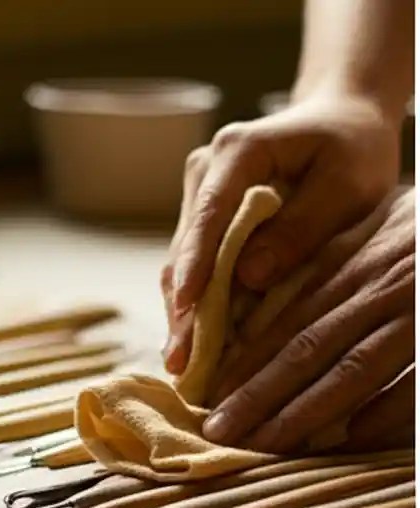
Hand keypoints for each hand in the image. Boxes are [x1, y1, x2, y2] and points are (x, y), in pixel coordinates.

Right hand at [162, 94, 401, 373]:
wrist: (342, 118)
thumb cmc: (353, 147)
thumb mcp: (347, 185)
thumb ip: (301, 229)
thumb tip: (248, 278)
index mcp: (239, 152)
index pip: (209, 215)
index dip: (194, 265)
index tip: (184, 307)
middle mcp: (206, 169)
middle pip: (187, 246)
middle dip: (182, 306)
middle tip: (181, 360)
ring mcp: (199, 191)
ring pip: (184, 258)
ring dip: (184, 310)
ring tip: (182, 363)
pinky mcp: (205, 213)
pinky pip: (197, 261)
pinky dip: (198, 300)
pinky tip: (195, 340)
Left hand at [203, 188, 414, 452]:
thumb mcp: (391, 223)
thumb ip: (338, 258)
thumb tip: (262, 292)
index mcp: (365, 259)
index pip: (291, 315)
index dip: (247, 355)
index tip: (209, 388)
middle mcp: (388, 284)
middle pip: (310, 347)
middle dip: (258, 393)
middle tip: (218, 430)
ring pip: (353, 370)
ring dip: (303, 412)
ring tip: (264, 445)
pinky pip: (418, 385)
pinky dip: (385, 413)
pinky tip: (349, 440)